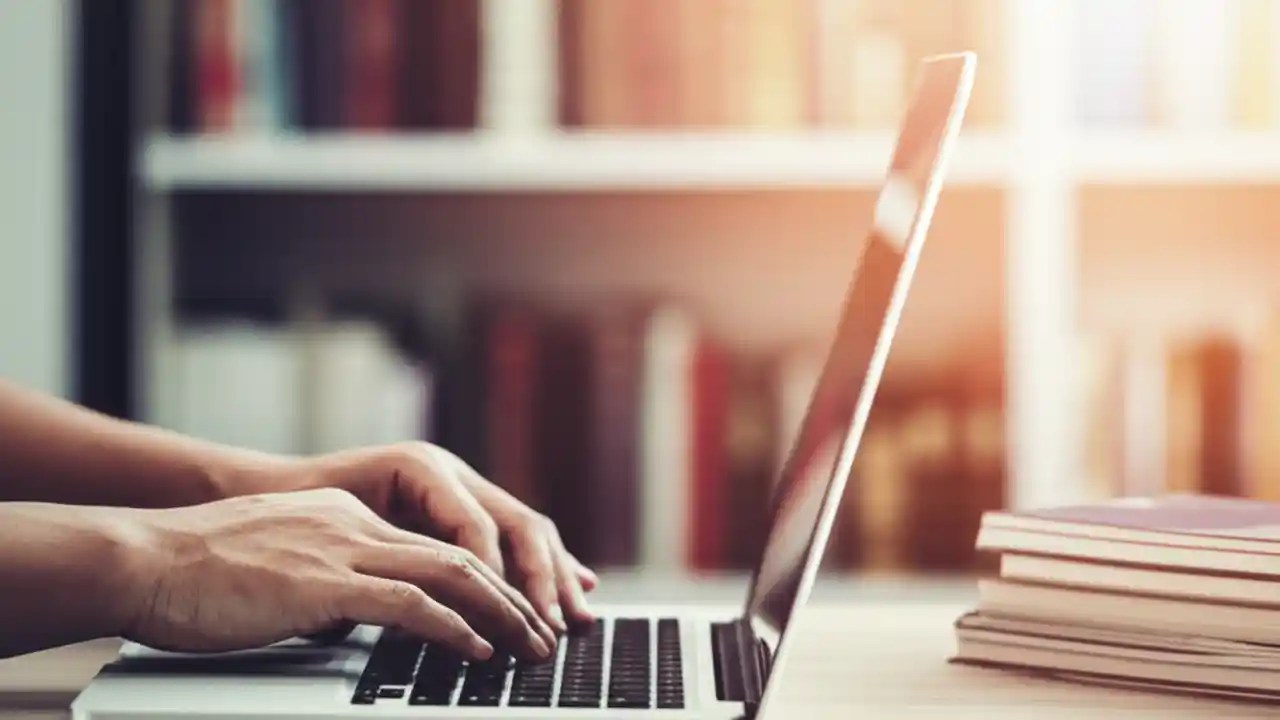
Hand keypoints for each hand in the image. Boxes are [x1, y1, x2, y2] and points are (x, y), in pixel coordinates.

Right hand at [114, 488, 557, 659]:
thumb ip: (328, 584)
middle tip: (547, 627)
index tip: (519, 604)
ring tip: (530, 643)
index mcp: (347, 516)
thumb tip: (358, 622)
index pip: (436, 543)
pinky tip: (475, 649)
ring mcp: (343, 548)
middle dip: (513, 593)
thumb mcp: (280, 567)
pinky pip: (410, 602)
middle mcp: (356, 523)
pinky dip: (453, 626)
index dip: (487, 574)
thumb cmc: (199, 572)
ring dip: (499, 611)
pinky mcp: (325, 581)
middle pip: (460, 552)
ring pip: (450, 572)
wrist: (146, 560)